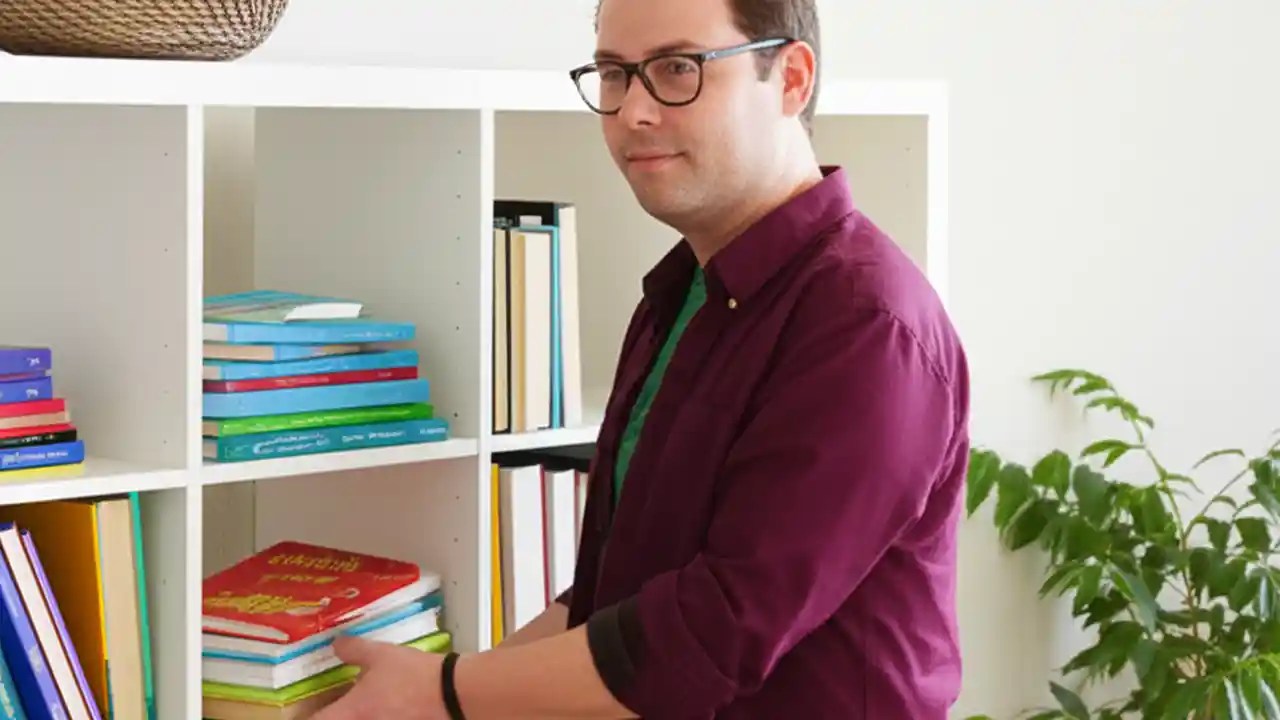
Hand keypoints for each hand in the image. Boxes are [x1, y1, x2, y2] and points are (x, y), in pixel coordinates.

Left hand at [309, 635, 449, 719]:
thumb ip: (354, 650)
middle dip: (332, 715)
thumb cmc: (413, 675)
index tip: (304, 711)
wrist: (453, 694)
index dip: (304, 717)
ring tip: (362, 703)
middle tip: (332, 705)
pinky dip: (378, 715)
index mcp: (350, 713)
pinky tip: (384, 707)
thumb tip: (335, 644)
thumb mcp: (381, 654)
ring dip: (353, 715)